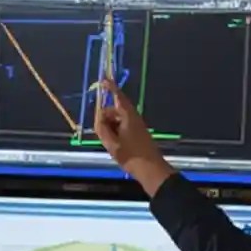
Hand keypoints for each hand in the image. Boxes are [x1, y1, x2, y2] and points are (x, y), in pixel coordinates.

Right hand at [93, 78, 174, 195]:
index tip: (103, 80)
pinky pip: (123, 127)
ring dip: (110, 127)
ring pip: (118, 120)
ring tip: (111, 145)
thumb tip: (99, 118)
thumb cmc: (131, 156)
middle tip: (102, 135)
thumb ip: (102, 128)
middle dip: (105, 118)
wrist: (151, 170)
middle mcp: (134, 118)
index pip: (118, 97)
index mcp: (128, 116)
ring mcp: (137, 126)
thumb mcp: (111, 143)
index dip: (110, 87)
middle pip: (115, 110)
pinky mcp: (138, 134)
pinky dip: (116, 132)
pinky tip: (116, 146)